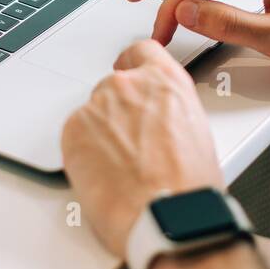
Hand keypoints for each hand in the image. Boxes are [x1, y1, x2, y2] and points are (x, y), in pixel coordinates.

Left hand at [61, 40, 221, 258]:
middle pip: (113, 88)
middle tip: (129, 148)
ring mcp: (98, 106)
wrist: (168, 217)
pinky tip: (104, 178)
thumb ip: (170, 116)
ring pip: (93, 116)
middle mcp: (129, 86)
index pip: (141, 51)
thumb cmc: (189, 188)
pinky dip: (83, 155)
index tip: (128, 73)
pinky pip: (74, 137)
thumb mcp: (196, 134)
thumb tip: (159, 128)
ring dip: (100, 136)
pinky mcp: (73, 130)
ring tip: (120, 172)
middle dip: (117, 114)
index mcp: (166, 82)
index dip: (133, 64)